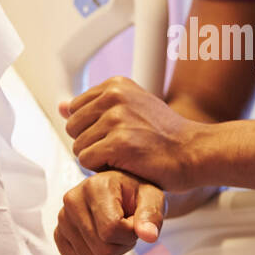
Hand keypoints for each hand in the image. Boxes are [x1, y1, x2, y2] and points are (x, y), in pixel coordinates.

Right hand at [55, 170, 163, 254]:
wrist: (121, 191)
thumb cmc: (136, 194)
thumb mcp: (152, 198)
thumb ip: (152, 215)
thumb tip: (148, 235)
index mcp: (94, 186)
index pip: (111, 230)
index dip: (130, 234)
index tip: (134, 221)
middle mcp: (73, 201)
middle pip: (102, 251)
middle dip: (121, 245)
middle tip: (125, 228)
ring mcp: (63, 219)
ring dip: (110, 254)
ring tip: (113, 232)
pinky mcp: (59, 235)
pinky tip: (101, 241)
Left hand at [60, 77, 203, 191]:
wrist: (194, 152)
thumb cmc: (165, 136)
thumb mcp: (131, 109)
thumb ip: (95, 107)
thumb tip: (61, 105)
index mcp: (116, 85)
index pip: (75, 109)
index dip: (92, 128)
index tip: (116, 134)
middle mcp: (114, 96)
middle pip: (73, 128)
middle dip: (91, 143)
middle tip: (120, 148)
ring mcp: (116, 118)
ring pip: (79, 147)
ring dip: (98, 158)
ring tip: (125, 156)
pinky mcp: (118, 142)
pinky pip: (87, 161)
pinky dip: (102, 169)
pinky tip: (125, 164)